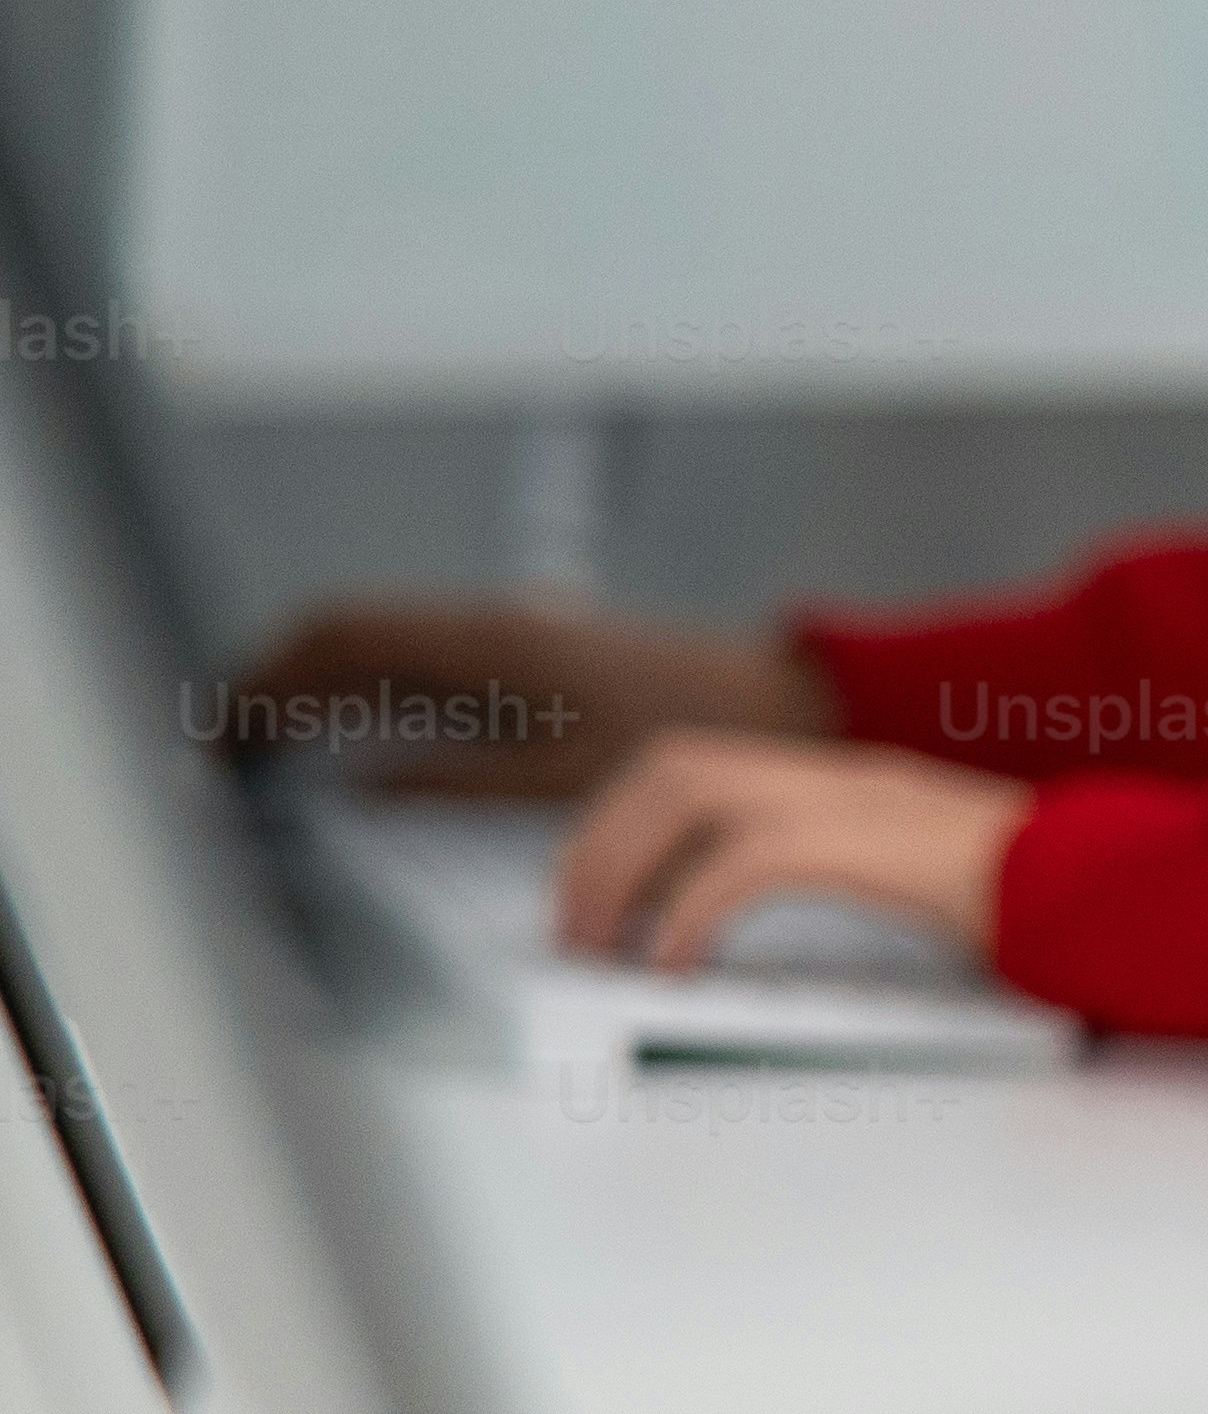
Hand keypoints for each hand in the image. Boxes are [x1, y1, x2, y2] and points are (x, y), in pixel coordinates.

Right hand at [227, 598, 829, 799]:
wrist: (776, 704)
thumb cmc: (691, 734)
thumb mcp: (566, 781)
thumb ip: (456, 784)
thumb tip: (362, 789)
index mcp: (486, 643)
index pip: (337, 637)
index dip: (266, 677)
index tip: (224, 726)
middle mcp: (489, 623)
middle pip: (344, 633)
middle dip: (275, 680)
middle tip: (231, 743)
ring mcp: (507, 632)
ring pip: (380, 642)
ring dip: (317, 683)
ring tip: (273, 743)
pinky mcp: (530, 650)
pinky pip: (422, 657)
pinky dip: (368, 687)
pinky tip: (358, 734)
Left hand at [552, 733, 1027, 969]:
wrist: (1120, 890)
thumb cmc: (1046, 905)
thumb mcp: (932, 884)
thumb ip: (861, 877)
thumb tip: (767, 920)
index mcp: (851, 782)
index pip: (694, 763)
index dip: (620, 822)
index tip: (595, 893)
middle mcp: (841, 775)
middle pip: (668, 766)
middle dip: (598, 846)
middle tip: (576, 928)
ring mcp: (856, 801)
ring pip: (683, 795)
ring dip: (622, 871)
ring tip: (608, 946)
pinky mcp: (869, 845)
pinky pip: (738, 867)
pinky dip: (687, 915)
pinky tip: (677, 969)